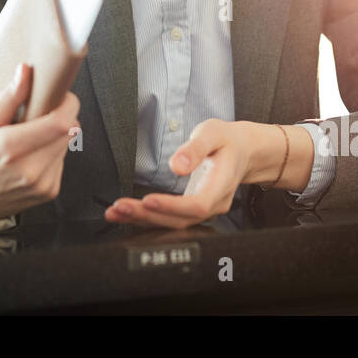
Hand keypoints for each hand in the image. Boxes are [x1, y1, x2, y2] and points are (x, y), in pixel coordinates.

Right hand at [0, 63, 80, 228]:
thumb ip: (8, 99)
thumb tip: (25, 71)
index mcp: (12, 148)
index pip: (61, 122)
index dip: (68, 104)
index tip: (60, 96)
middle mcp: (31, 169)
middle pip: (69, 131)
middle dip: (61, 116)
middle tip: (42, 113)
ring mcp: (42, 184)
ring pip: (67, 145)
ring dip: (57, 135)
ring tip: (33, 136)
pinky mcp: (49, 192)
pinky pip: (62, 161)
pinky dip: (53, 153)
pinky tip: (33, 154)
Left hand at [105, 119, 251, 228]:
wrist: (242, 151)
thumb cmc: (226, 141)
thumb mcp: (213, 133)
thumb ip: (195, 149)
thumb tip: (177, 166)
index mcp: (222, 185)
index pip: (197, 205)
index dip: (173, 207)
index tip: (148, 200)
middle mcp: (214, 204)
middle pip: (180, 220)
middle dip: (148, 216)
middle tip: (120, 207)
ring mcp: (204, 211)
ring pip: (173, 224)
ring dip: (143, 219)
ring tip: (115, 213)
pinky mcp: (192, 211)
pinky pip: (170, 219)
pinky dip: (147, 218)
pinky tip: (125, 214)